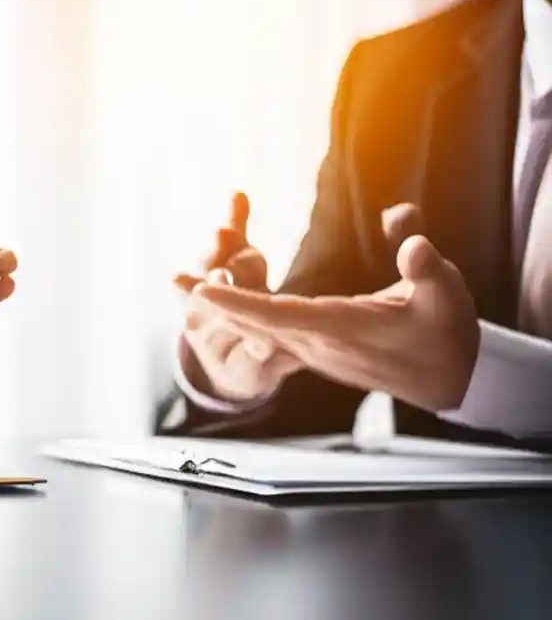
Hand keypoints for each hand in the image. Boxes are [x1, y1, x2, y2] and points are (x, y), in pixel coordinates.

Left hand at [191, 204, 479, 411]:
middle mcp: (317, 342)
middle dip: (213, 303)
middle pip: (254, 323)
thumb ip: (425, 268)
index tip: (205, 291)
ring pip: (255, 328)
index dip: (241, 303)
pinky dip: (238, 315)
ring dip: (218, 308)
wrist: (446, 380)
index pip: (281, 315)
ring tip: (181, 284)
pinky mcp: (311, 349)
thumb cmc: (443, 333)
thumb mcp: (445, 295)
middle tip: (173, 279)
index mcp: (342, 328)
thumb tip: (410, 239)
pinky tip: (214, 304)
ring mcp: (310, 349)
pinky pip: (265, 333)